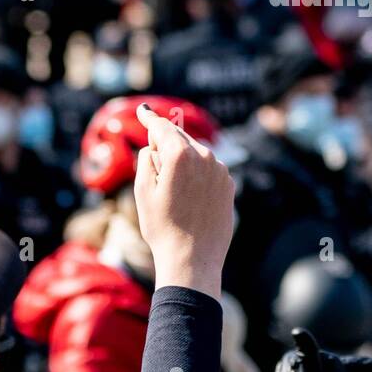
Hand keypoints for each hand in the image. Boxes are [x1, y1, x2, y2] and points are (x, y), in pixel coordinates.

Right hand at [133, 102, 233, 299]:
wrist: (192, 260)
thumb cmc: (163, 228)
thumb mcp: (142, 192)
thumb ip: (146, 159)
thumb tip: (155, 146)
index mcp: (179, 154)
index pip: (161, 127)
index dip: (149, 119)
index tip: (143, 111)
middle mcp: (204, 155)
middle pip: (179, 139)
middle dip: (165, 147)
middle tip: (155, 174)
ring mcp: (220, 169)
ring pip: (195, 155)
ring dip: (183, 164)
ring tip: (174, 197)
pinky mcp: (229, 184)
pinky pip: (208, 171)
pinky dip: (197, 177)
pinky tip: (190, 202)